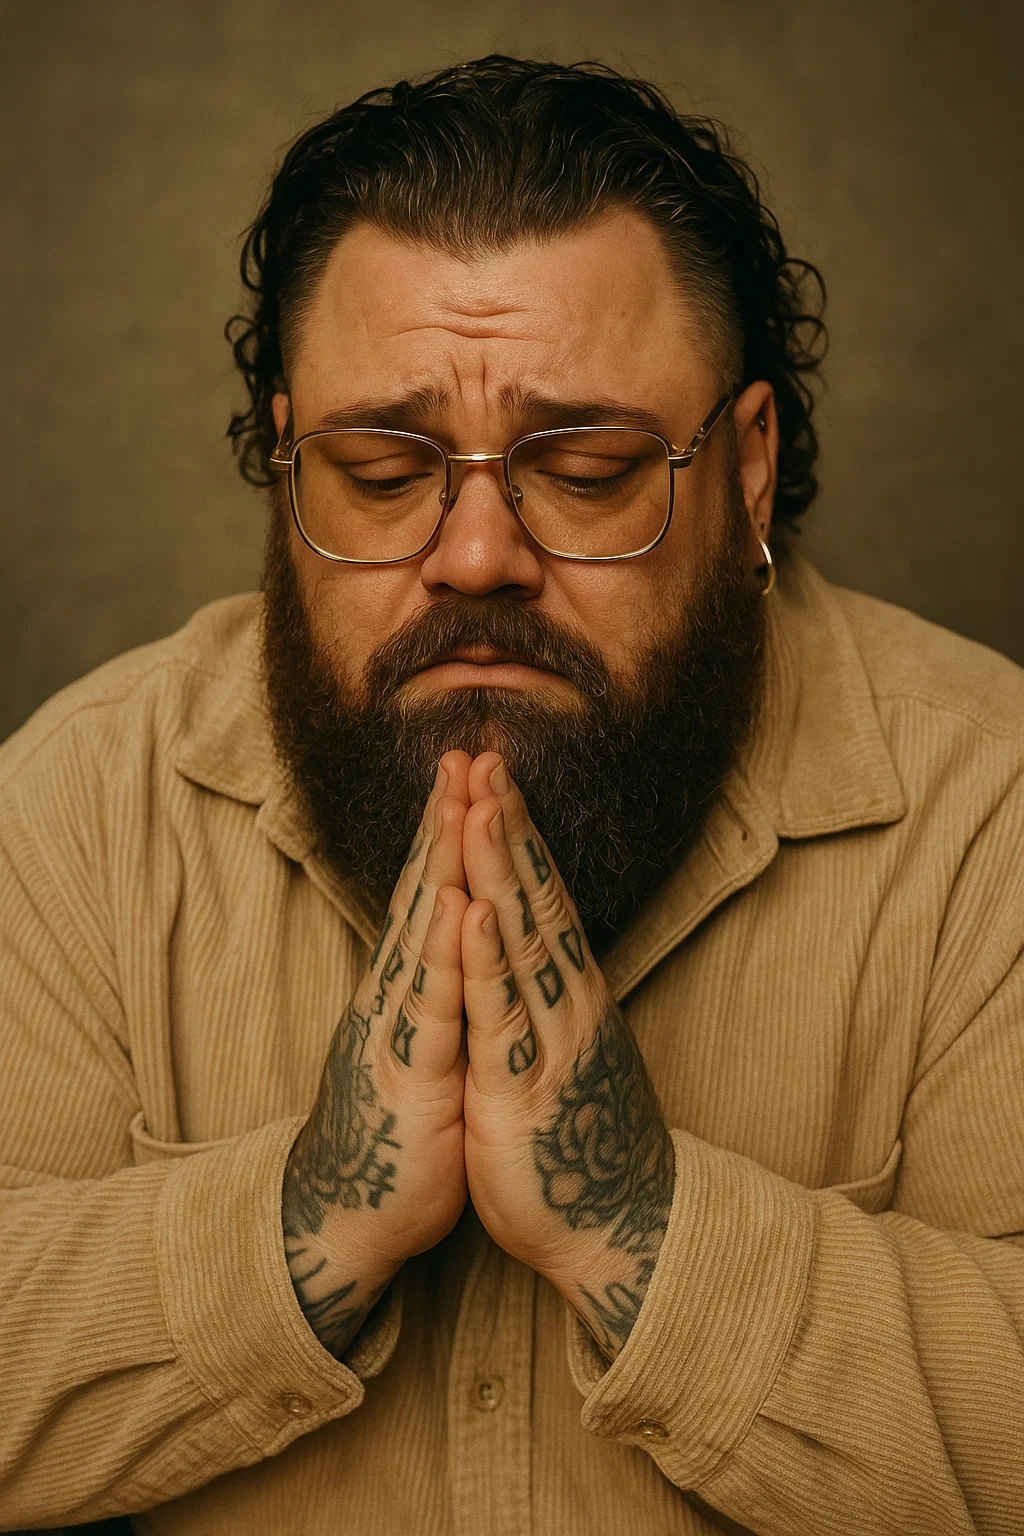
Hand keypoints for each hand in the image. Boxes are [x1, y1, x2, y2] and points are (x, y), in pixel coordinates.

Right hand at [281, 751, 472, 1357]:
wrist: (354, 1208)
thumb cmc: (399, 1123)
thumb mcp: (421, 1041)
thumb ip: (432, 986)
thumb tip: (445, 934)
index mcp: (411, 986)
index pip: (432, 891)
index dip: (450, 830)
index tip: (472, 770)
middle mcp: (401, 994)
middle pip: (425, 893)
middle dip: (446, 822)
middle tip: (464, 753)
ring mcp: (403, 1030)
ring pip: (427, 935)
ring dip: (444, 865)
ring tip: (461, 803)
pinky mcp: (414, 1076)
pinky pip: (435, 1010)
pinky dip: (446, 957)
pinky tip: (458, 908)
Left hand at [460, 753, 675, 1359]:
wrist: (621, 1222)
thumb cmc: (586, 1133)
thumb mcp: (568, 1045)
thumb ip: (555, 992)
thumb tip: (546, 945)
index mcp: (568, 989)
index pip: (540, 893)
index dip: (515, 831)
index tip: (492, 771)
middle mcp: (565, 999)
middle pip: (534, 895)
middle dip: (507, 823)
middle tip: (486, 753)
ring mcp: (548, 1038)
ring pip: (521, 940)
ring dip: (500, 871)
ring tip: (482, 805)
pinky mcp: (521, 1087)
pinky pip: (502, 1015)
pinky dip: (487, 961)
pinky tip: (473, 915)